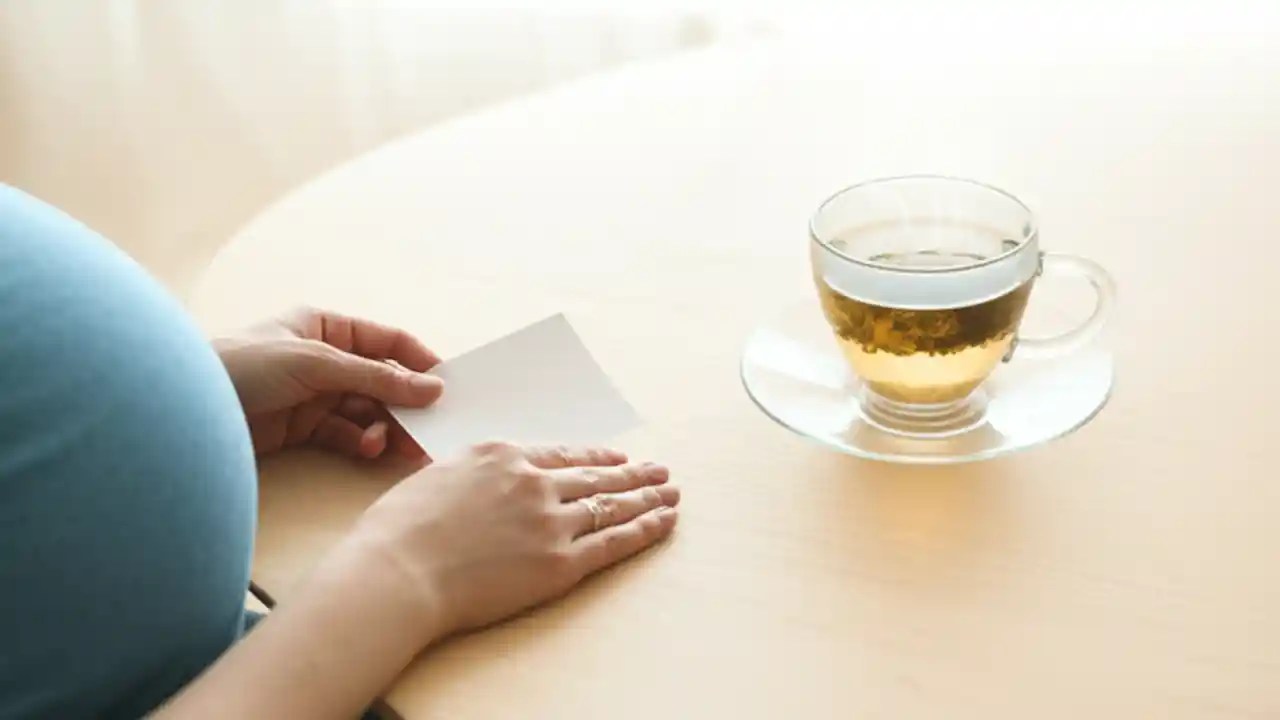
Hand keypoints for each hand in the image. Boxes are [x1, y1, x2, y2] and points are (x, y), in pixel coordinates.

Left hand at [214, 307, 442, 458]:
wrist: (183, 411)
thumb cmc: (244, 367)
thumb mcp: (317, 363)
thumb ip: (376, 376)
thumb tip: (433, 386)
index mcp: (326, 327)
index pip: (387, 341)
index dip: (418, 362)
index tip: (448, 387)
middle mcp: (324, 358)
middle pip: (381, 380)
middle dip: (406, 404)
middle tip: (433, 430)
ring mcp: (313, 395)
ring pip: (367, 410)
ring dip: (386, 427)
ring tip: (400, 447)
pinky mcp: (302, 429)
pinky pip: (346, 434)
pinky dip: (361, 442)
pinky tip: (367, 448)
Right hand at [350, 442, 679, 639]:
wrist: (399, 570)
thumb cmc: (399, 529)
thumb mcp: (434, 477)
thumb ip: (469, 475)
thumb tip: (476, 480)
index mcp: (503, 455)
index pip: (563, 453)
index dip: (596, 455)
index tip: (615, 456)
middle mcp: (534, 481)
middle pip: (596, 474)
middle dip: (633, 471)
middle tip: (659, 469)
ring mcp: (551, 520)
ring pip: (611, 504)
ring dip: (646, 497)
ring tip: (671, 493)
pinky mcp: (559, 562)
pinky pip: (612, 542)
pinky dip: (643, 530)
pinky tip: (663, 522)